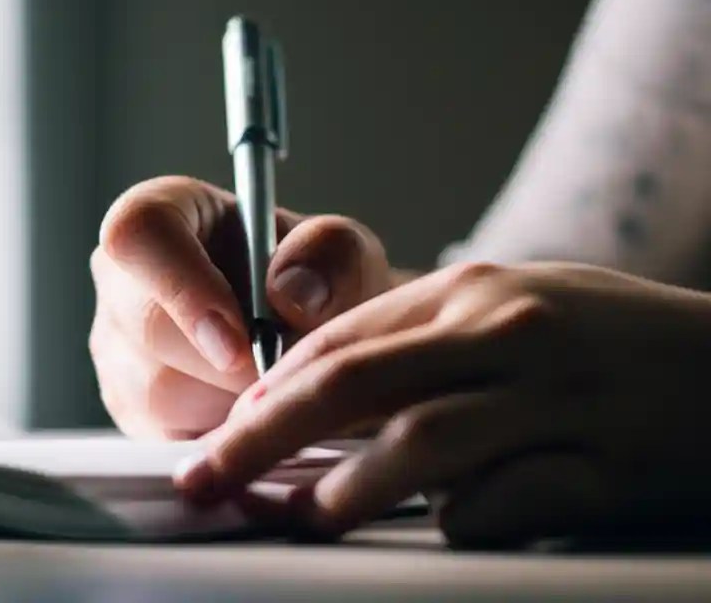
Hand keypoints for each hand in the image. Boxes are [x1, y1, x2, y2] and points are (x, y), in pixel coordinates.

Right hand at [89, 176, 390, 438]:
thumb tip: (288, 293)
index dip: (182, 286)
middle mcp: (123, 281)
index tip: (242, 341)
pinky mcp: (130, 412)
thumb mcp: (347, 255)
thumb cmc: (321, 287)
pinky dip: (219, 440)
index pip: (137, 233)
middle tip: (284, 378)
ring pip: (155, 392)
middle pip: (145, 325)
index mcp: (164, 215)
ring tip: (276, 390)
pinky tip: (255, 419)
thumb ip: (330, 256)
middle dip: (225, 365)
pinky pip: (162, 437)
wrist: (319, 345)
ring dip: (229, 405)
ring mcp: (117, 351)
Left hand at [175, 261, 710, 546]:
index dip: (269, 390)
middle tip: (210, 479)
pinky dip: (460, 520)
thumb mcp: (514, 308)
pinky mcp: (605, 467)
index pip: (343, 341)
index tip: (225, 429)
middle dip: (264, 436)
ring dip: (348, 486)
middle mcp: (506, 335)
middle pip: (355, 385)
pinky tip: (444, 528)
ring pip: (421, 442)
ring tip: (306, 515)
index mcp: (474, 293)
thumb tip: (319, 387)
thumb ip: (421, 339)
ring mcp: (556, 399)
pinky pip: (507, 504)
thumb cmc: (610, 340)